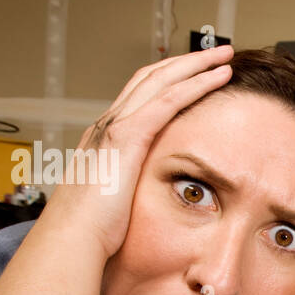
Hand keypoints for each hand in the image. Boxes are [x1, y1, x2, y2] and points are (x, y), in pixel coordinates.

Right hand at [39, 45, 234, 260]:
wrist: (70, 241)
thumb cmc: (90, 234)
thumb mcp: (114, 206)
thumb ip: (129, 194)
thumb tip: (144, 206)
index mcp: (105, 140)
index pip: (141, 96)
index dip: (169, 80)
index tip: (195, 75)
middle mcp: (108, 125)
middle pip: (151, 77)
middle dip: (185, 62)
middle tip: (217, 53)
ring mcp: (116, 127)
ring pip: (162, 80)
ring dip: (196, 65)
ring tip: (224, 56)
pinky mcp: (128, 137)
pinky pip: (169, 99)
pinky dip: (196, 83)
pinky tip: (219, 76)